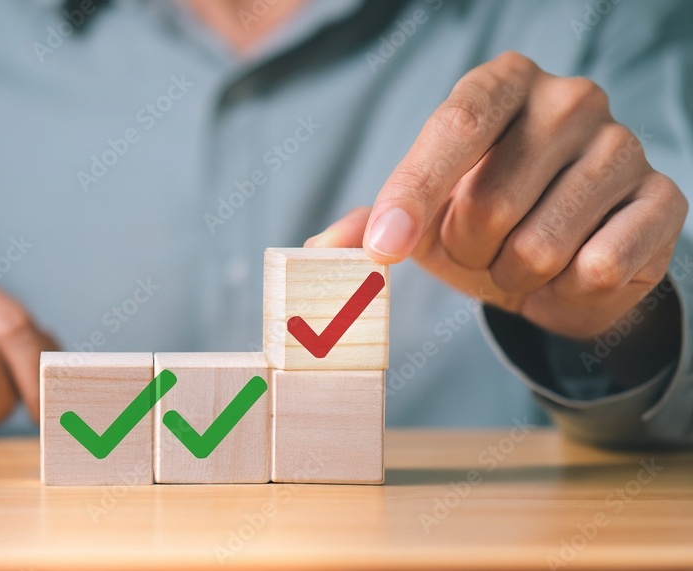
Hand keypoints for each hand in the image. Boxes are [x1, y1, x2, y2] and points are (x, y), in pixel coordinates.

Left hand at [308, 51, 686, 338]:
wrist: (562, 261)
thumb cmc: (481, 224)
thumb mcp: (420, 216)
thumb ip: (368, 223)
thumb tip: (318, 247)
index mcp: (502, 84)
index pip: (454, 125)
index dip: (413, 192)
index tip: (383, 250)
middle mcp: (570, 99)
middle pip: (491, 200)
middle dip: (468, 251)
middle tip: (479, 248)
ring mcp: (624, 146)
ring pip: (541, 245)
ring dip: (514, 276)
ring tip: (521, 260)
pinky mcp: (665, 200)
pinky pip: (598, 268)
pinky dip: (565, 293)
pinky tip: (570, 274)